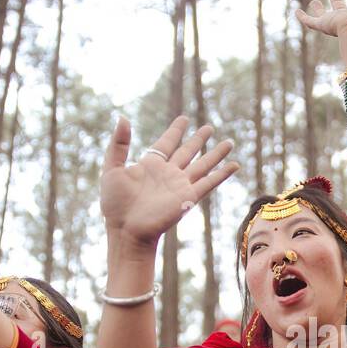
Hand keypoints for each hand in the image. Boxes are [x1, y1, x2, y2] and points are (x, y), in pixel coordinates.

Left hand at [100, 115, 236, 250]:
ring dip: (216, 153)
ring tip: (229, 142)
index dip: (176, 130)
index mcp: (150, 164)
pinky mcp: (188, 197)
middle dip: (199, 139)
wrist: (127, 230)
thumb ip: (119, 144)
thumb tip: (122, 118)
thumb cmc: (115, 204)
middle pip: (188, 151)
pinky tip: (235, 166)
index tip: (184, 119)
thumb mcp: (111, 169)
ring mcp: (180, 185)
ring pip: (203, 164)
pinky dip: (222, 174)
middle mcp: (168, 173)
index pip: (167, 142)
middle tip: (210, 127)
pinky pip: (209, 182)